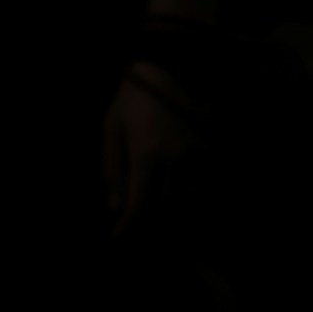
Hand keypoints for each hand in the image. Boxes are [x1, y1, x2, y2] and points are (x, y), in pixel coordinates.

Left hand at [103, 67, 186, 225]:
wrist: (156, 75)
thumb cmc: (125, 105)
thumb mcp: (109, 135)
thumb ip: (111, 171)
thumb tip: (116, 205)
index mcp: (145, 153)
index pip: (139, 201)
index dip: (128, 224)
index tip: (116, 236)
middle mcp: (173, 155)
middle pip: (162, 201)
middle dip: (147, 209)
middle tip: (132, 211)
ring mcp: (192, 150)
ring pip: (182, 191)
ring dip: (166, 198)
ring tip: (151, 193)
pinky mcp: (203, 144)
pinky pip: (194, 176)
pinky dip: (182, 183)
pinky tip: (168, 178)